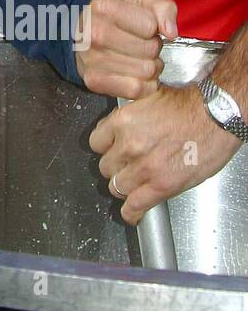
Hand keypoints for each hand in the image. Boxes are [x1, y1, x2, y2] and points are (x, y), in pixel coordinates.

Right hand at [74, 0, 176, 98]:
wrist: (89, 29)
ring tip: (140, 58)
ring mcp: (90, 58)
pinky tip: (137, 74)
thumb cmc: (120, 12)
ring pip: (145, 71)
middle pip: (149, 49)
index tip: (145, 26)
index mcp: (103, 6)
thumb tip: (170, 32)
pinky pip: (135, 89)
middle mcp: (92, 31)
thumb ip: (163, 7)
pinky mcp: (93, 80)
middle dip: (154, 47)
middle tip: (143, 43)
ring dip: (151, 67)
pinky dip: (144, 85)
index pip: (150, 25)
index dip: (154, 28)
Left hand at [89, 83, 240, 224]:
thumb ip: (126, 116)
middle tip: (129, 165)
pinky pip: (135, 206)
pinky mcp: (162, 186)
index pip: (95, 143)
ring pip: (117, 187)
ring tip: (135, 183)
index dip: (106, 147)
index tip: (112, 150)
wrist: (214, 117)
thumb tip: (114, 128)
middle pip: (106, 166)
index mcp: (122, 122)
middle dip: (116, 166)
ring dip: (125, 186)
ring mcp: (144, 168)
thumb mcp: (146, 98)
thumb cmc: (187, 106)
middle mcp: (129, 145)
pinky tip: (132, 213)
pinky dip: (131, 212)